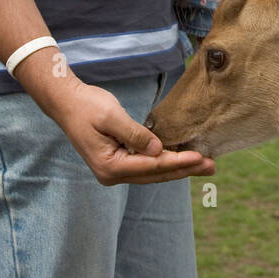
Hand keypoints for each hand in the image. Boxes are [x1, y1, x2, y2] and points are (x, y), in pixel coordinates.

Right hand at [54, 74, 214, 185]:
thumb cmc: (86, 106)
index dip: (178, 162)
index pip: (151, 166)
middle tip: (212, 166)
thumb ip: (136, 134)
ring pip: (153, 173)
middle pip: (155, 174)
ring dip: (178, 168)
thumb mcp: (112, 116)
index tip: (200, 158)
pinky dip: (165, 163)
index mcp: (109, 166)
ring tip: (204, 165)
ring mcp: (114, 171)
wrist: (66, 102)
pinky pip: (147, 166)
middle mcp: (112, 175)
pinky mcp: (118, 163)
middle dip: (185, 169)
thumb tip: (159, 150)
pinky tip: (183, 160)